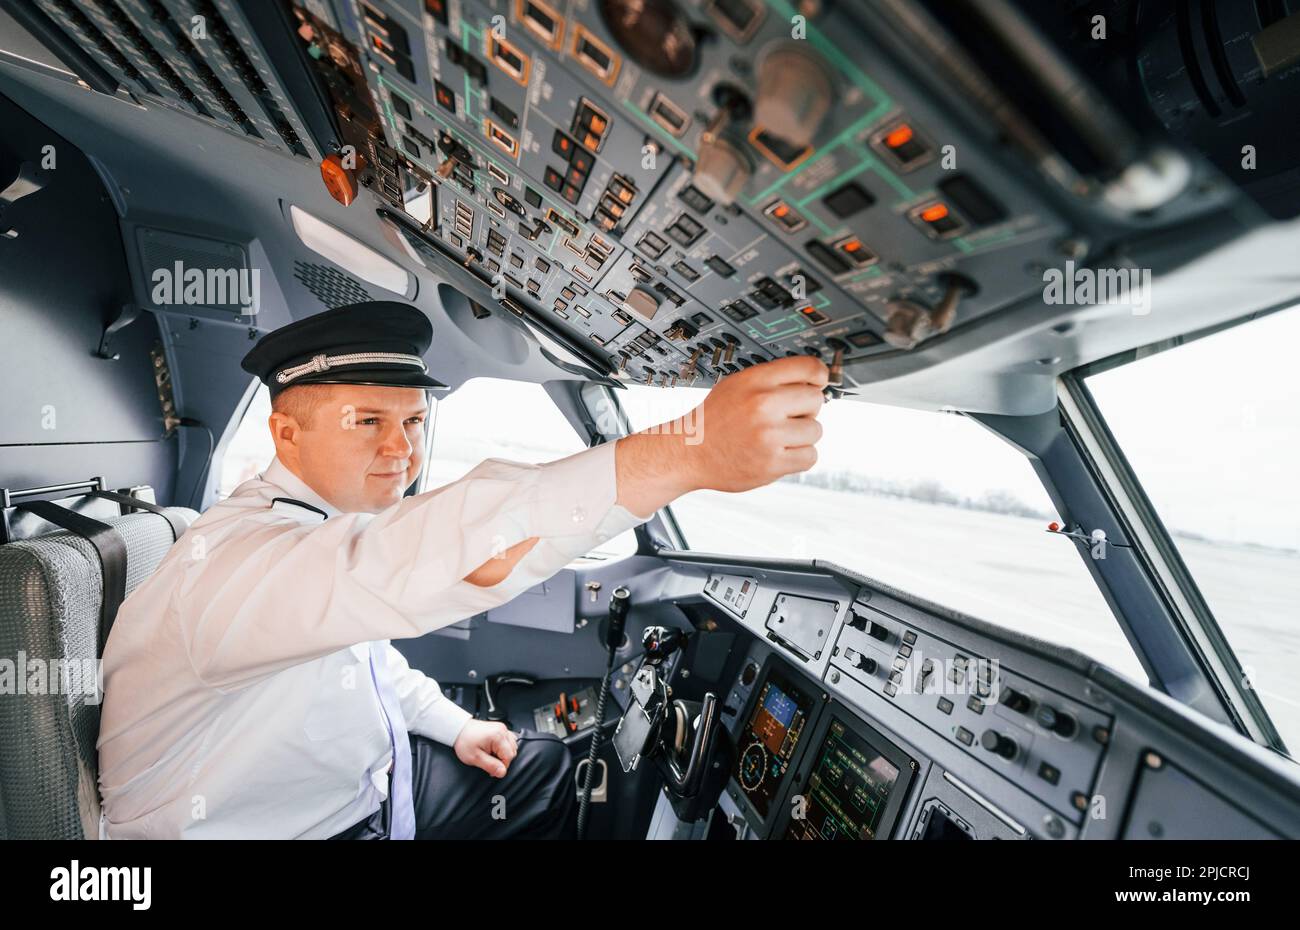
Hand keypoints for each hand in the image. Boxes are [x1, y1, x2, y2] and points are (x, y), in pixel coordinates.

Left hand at [452, 719, 517, 776]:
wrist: (459, 730)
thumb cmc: (465, 741)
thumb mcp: (475, 758)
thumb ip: (491, 766)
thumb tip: (502, 772)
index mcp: (498, 737)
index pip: (509, 757)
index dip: (501, 766)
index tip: (491, 769)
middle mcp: (502, 731)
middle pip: (512, 752)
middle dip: (502, 760)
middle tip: (489, 762)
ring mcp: (502, 728)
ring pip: (512, 746)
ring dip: (504, 754)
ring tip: (491, 754)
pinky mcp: (500, 729)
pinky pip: (509, 740)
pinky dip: (504, 747)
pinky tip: (495, 749)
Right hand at [686, 356, 827, 492]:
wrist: (689, 453)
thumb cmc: (714, 419)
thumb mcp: (737, 384)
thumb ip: (772, 380)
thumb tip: (813, 380)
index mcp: (755, 382)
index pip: (809, 368)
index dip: (818, 375)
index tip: (818, 382)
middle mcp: (762, 406)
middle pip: (816, 400)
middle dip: (807, 408)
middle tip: (789, 416)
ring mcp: (768, 436)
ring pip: (816, 430)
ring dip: (803, 435)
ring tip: (780, 436)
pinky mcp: (772, 464)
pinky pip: (810, 457)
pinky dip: (800, 457)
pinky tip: (781, 452)